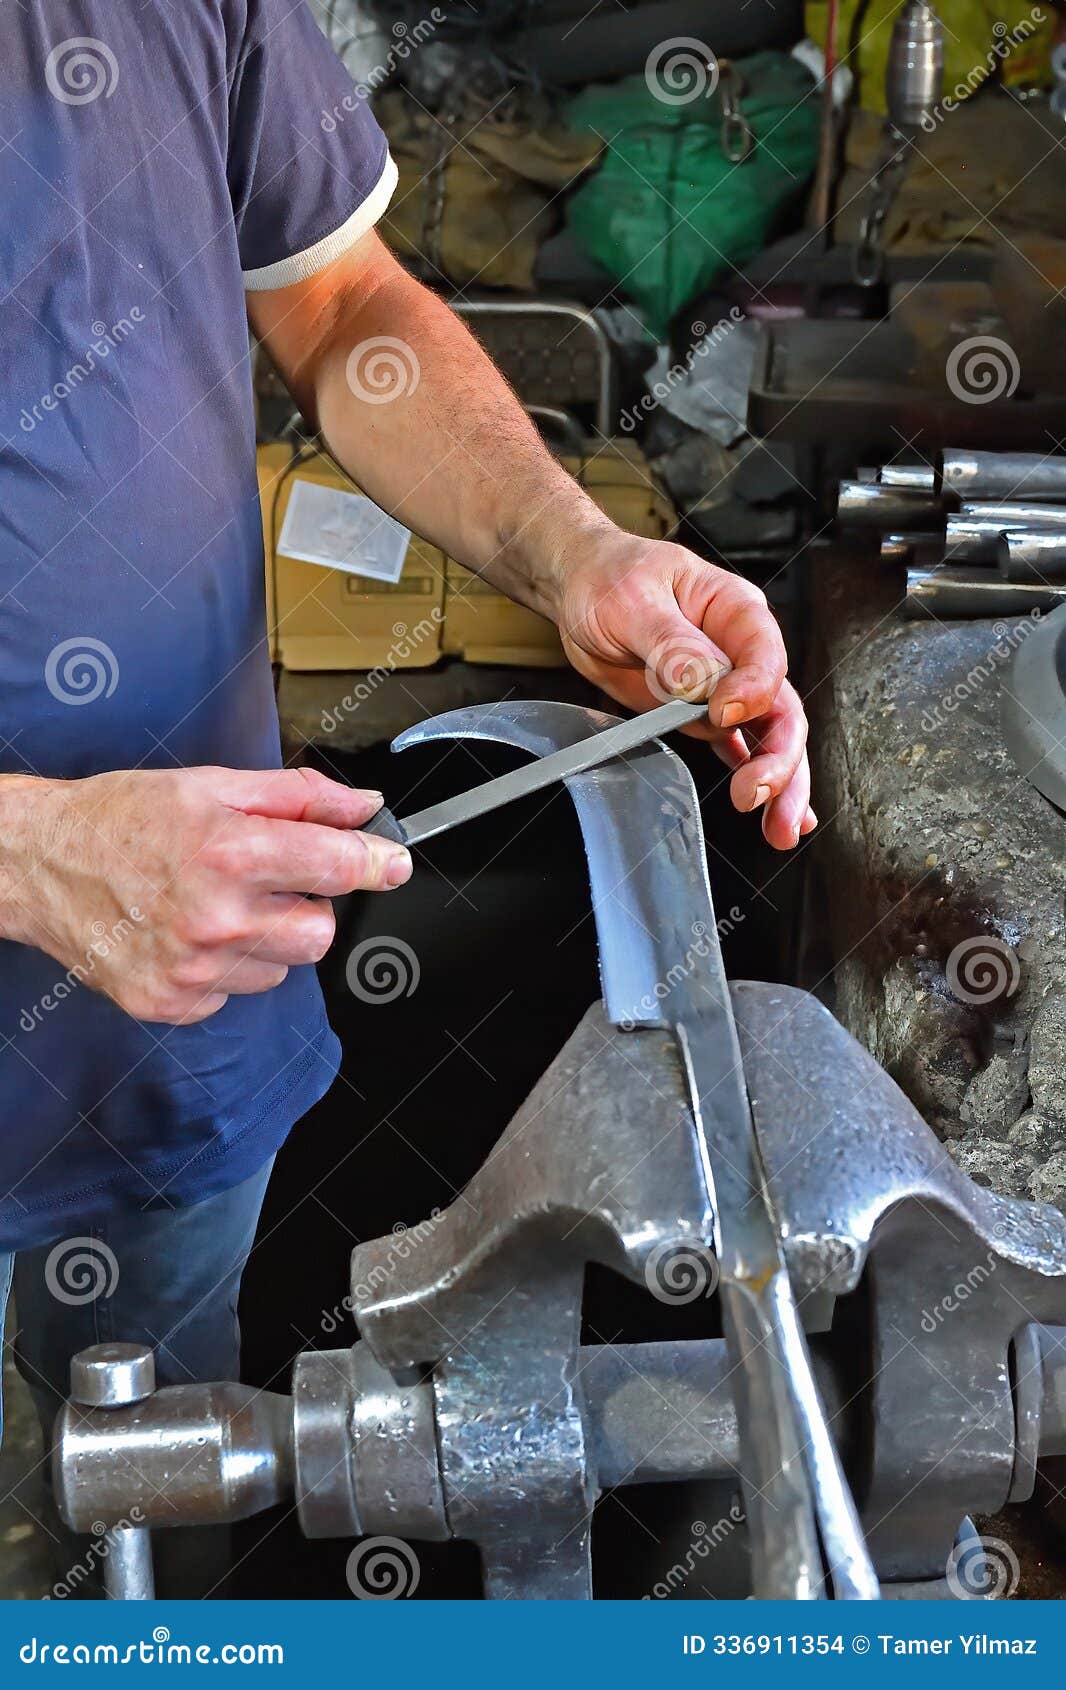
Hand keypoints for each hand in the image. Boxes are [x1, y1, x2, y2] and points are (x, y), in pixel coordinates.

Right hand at [0, 766, 411, 1024]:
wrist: (39, 863)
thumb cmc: (122, 818)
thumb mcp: (213, 786)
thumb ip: (298, 797)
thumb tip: (363, 808)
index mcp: (230, 853)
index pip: (339, 868)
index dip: (376, 863)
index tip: (392, 863)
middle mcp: (215, 918)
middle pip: (320, 934)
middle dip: (308, 905)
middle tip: (266, 879)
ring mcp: (192, 969)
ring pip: (280, 968)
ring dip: (263, 938)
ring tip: (213, 904)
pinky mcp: (171, 1003)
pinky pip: (235, 993)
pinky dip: (224, 967)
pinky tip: (186, 933)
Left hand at [555, 533, 815, 851]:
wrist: (583, 588)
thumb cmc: (611, 578)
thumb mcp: (634, 602)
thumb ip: (671, 644)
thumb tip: (700, 681)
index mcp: (734, 611)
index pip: (763, 656)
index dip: (751, 691)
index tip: (723, 714)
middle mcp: (739, 650)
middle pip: (779, 708)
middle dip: (780, 758)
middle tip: (759, 796)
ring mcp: (725, 685)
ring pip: (767, 736)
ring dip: (776, 783)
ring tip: (777, 828)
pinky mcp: (704, 711)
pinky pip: (740, 746)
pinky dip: (757, 777)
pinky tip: (773, 813)